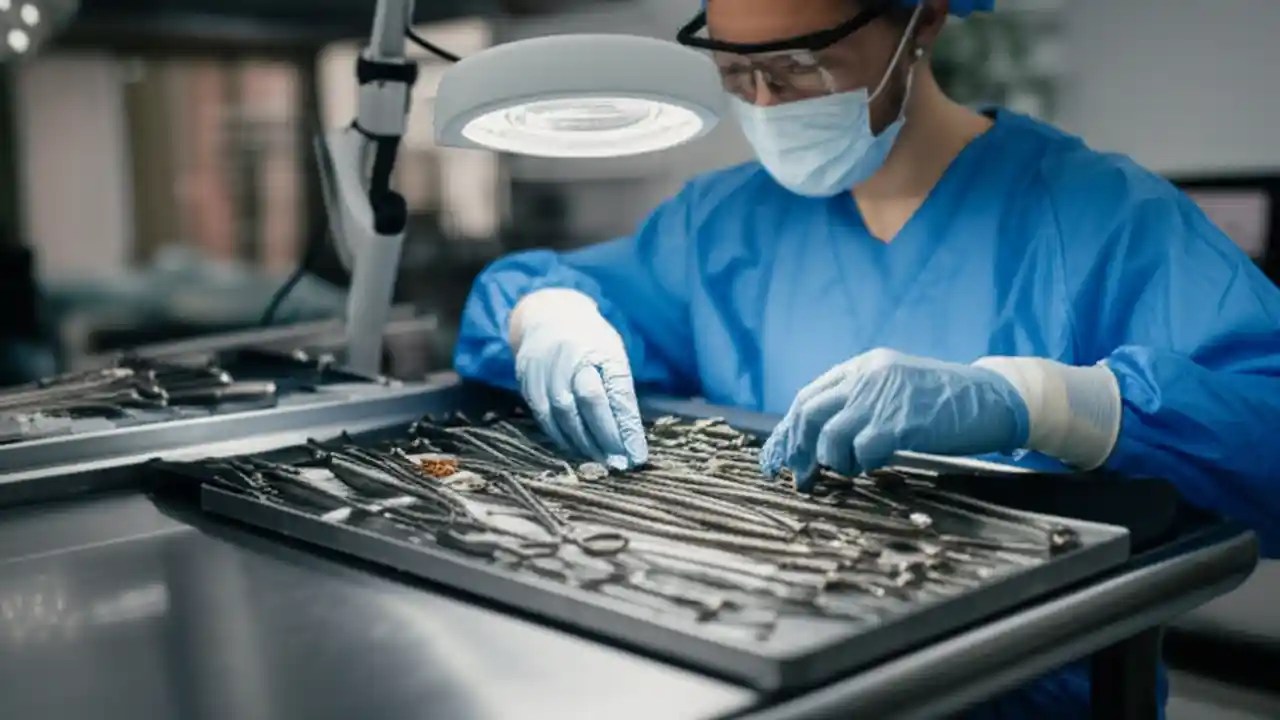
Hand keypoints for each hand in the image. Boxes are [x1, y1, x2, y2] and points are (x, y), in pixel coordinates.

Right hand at [513, 291, 647, 469]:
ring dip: (582, 443)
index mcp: (600, 349)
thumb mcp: (612, 354)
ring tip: (599, 462)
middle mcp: (572, 357)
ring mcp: (546, 368)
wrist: (546, 316)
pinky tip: (574, 449)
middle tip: (619, 464)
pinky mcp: (528, 380)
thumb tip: (629, 433)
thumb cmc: (589, 341)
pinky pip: (543, 415)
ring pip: (563, 412)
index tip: (637, 455)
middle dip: (605, 437)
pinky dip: (559, 436)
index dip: (627, 426)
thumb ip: (619, 389)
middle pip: (589, 402)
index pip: (617, 392)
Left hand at [761, 349, 1029, 488]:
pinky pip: (862, 451)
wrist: (995, 396)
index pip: (808, 397)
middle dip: (797, 449)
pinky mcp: (901, 423)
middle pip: (809, 414)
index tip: (778, 457)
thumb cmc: (945, 401)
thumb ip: (860, 401)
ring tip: (851, 469)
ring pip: (830, 436)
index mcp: (862, 366)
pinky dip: (861, 464)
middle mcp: (867, 377)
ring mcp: (882, 398)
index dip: (788, 430)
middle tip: (800, 477)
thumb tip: (818, 437)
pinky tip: (872, 466)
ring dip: (833, 461)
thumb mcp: (895, 386)